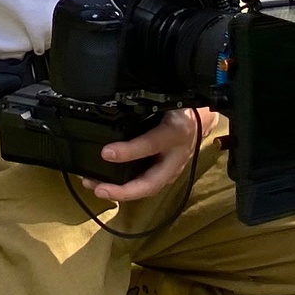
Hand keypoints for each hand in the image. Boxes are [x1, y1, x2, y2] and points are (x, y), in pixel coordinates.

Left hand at [85, 107, 202, 201]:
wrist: (199, 121)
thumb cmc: (180, 108)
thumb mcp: (166, 101)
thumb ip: (146, 105)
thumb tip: (116, 104)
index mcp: (175, 133)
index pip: (151, 145)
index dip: (129, 152)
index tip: (106, 153)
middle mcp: (175, 158)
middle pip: (151, 183)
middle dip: (123, 191)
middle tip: (99, 189)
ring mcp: (171, 171)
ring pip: (146, 189)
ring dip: (120, 193)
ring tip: (94, 187)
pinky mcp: (165, 177)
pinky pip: (144, 186)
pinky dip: (124, 189)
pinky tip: (105, 185)